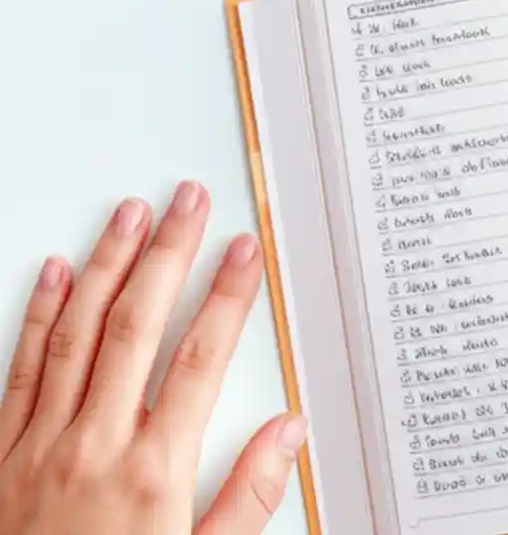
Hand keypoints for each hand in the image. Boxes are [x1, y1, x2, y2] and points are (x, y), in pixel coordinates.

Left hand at [0, 182, 305, 534]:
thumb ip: (250, 496)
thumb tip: (289, 431)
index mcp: (154, 471)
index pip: (200, 359)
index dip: (227, 297)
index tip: (244, 251)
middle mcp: (95, 443)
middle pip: (137, 325)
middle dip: (168, 254)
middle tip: (190, 201)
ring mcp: (41, 443)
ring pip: (76, 332)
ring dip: (105, 264)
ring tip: (130, 213)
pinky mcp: (2, 452)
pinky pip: (19, 368)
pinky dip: (37, 314)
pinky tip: (50, 271)